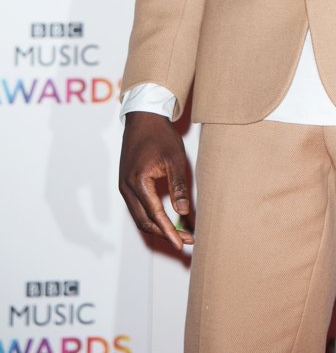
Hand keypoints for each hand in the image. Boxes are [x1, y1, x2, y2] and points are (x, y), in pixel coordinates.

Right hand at [119, 111, 193, 250]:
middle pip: (144, 221)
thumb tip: (183, 212)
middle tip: (186, 240)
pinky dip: (151, 217)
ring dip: (158, 227)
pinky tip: (167, 219)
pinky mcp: (126, 184)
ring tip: (180, 233)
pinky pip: (137, 208)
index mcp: (137, 182)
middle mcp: (126, 188)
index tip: (182, 243)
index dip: (169, 231)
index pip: (155, 214)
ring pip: (139, 217)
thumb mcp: (174, 159)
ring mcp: (124, 187)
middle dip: (165, 233)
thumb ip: (178, 186)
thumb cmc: (160, 136)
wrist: (143, 118)